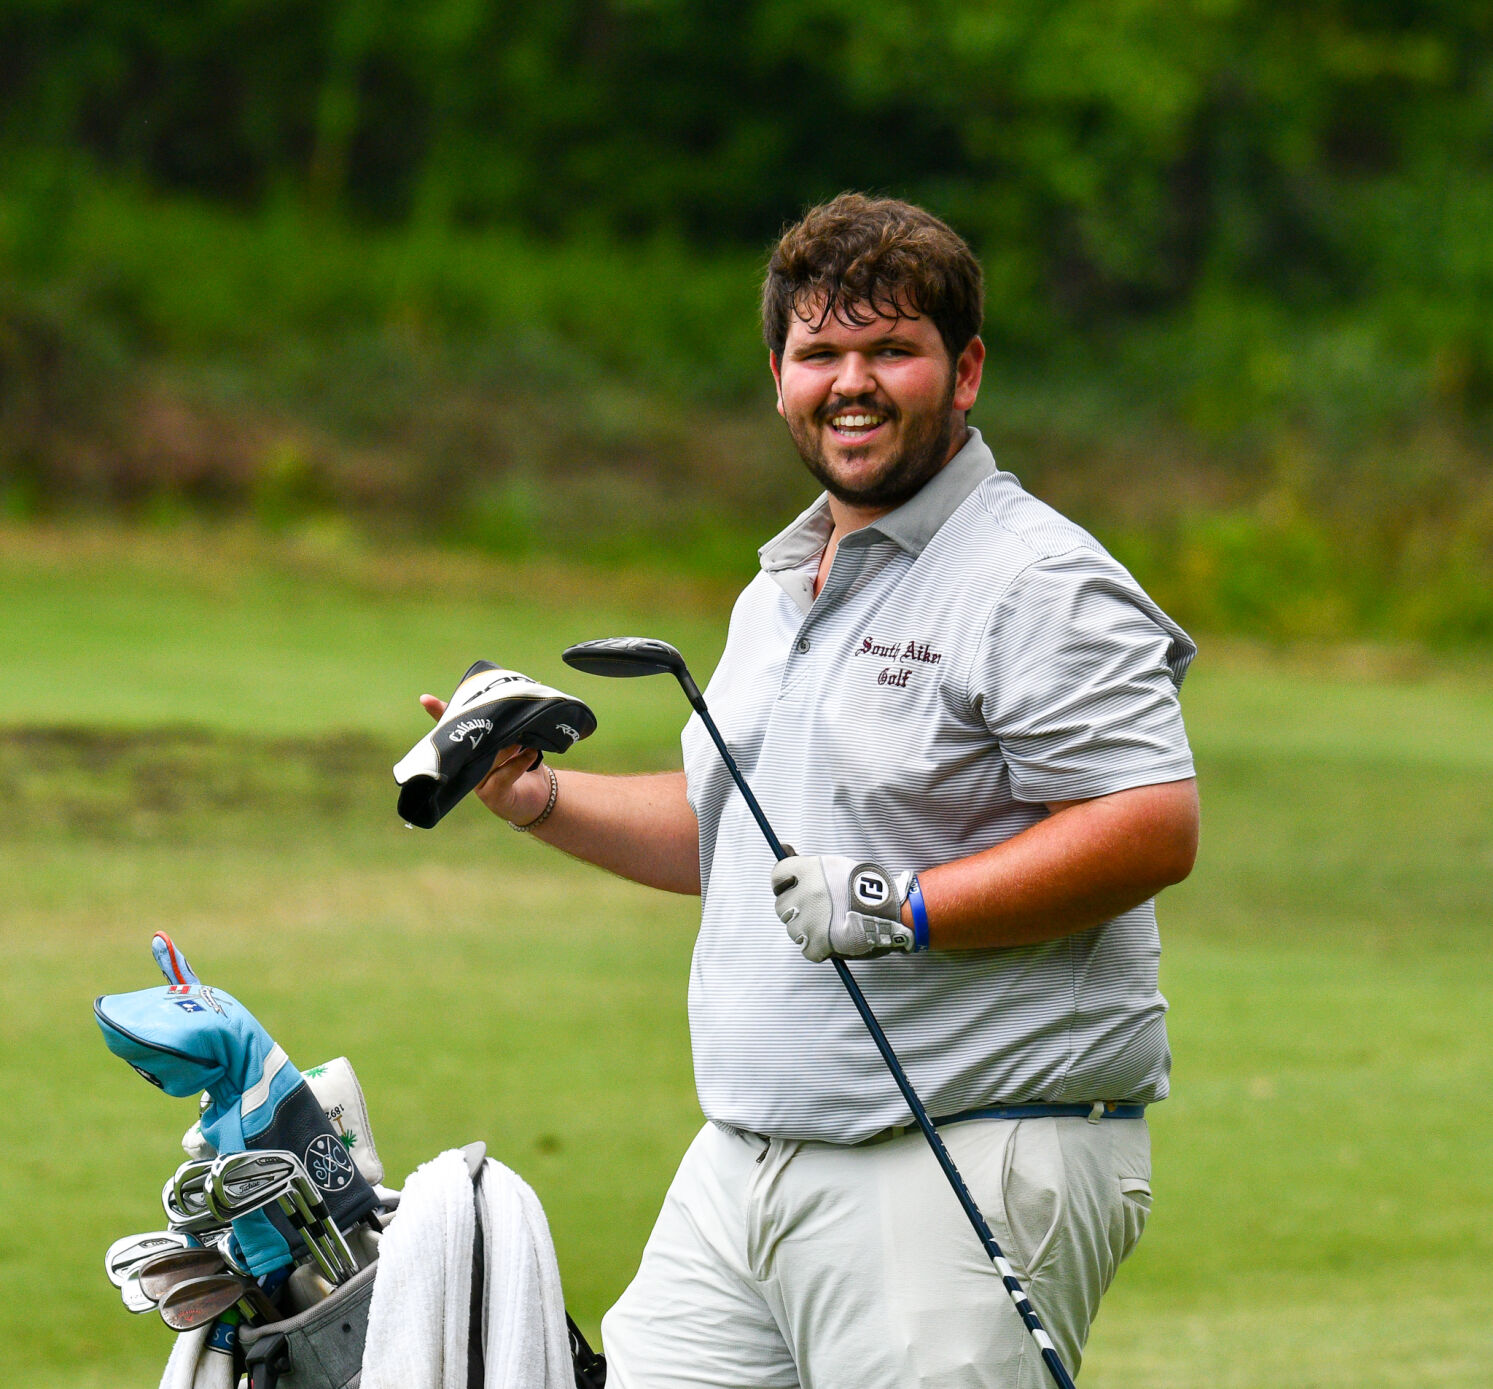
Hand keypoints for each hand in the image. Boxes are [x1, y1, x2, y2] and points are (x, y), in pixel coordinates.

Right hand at [419, 695, 551, 824]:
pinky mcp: (493, 796)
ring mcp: (478, 783)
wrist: (541, 796)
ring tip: (521, 738)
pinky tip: (530, 754)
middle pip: (471, 744)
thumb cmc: (524, 764)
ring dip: (506, 747)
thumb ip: (505, 726)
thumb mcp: (514, 740)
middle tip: (499, 716)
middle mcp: (468, 767)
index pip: (452, 729)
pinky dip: (518, 763)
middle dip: (483, 731)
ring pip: (487, 759)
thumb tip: (505, 703)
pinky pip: (502, 776)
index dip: (439, 714)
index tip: (425, 699)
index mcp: (470, 751)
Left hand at [770, 854, 919, 961]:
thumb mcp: (836, 865)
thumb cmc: (868, 887)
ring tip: (830, 926)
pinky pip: (807, 950)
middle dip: (796, 910)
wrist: (893, 910)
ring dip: (807, 930)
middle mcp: (805, 893)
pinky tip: (833, 941)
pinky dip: (818, 949)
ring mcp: (809, 920)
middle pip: (782, 906)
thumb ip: (807, 864)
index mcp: (809, 871)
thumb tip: (783, 847)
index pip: (778, 874)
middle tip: (817, 912)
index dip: (783, 884)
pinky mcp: (818, 943)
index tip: (791, 889)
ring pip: (793, 929)